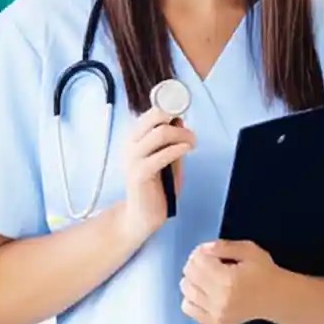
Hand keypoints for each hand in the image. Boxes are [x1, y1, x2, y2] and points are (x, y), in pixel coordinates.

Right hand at [118, 106, 194, 243]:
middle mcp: (130, 145)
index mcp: (135, 138)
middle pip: (153, 117)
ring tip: (192, 142)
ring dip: (182, 134)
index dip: (170, 107)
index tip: (186, 111)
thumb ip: (171, 141)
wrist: (142, 217)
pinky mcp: (138, 174)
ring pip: (159, 133)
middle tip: (190, 132)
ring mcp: (132, 159)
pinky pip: (160, 155)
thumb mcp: (167, 159)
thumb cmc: (157, 188)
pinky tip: (187, 150)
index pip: (151, 113)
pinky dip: (177, 149)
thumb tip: (179, 119)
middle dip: (177, 119)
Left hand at [181, 240, 280, 323]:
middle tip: (209, 261)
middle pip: (190, 274)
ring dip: (192, 278)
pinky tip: (203, 290)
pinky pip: (187, 307)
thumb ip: (224, 246)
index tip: (210, 251)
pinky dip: (190, 296)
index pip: (197, 260)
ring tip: (206, 275)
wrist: (275, 297)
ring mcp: (215, 312)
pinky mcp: (214, 322)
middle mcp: (219, 298)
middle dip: (195, 263)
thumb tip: (203, 249)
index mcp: (228, 279)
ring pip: (186, 289)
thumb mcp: (249, 250)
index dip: (201, 251)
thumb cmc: (263, 272)